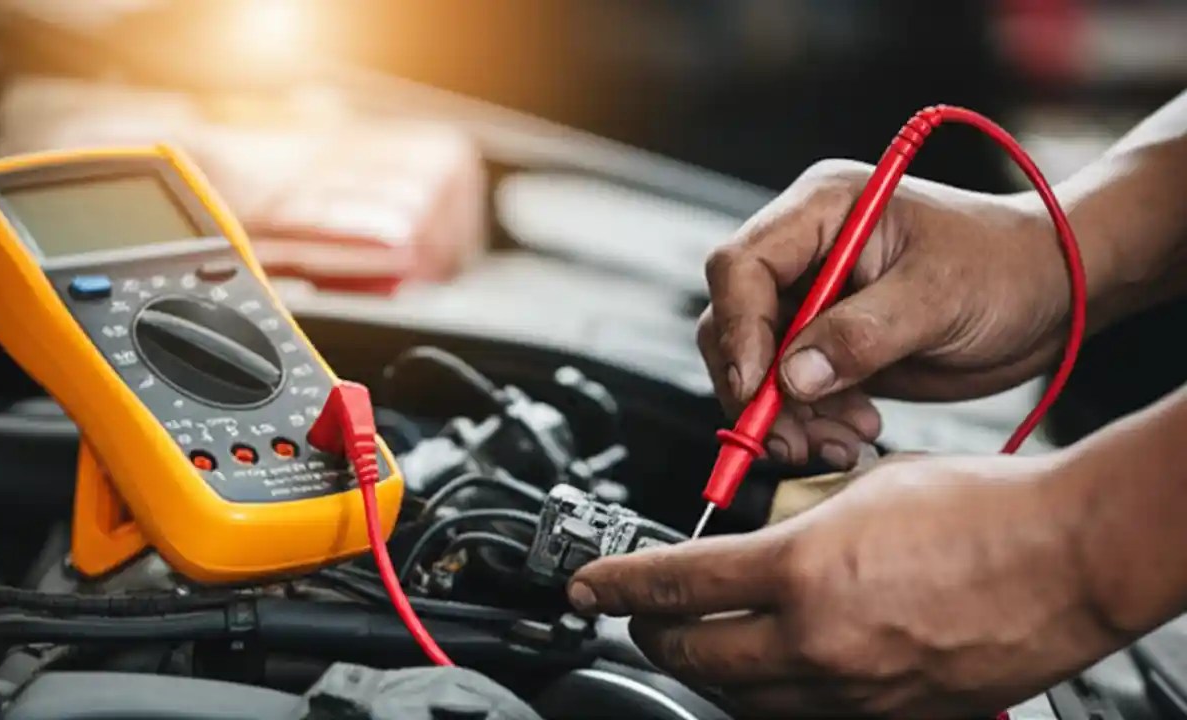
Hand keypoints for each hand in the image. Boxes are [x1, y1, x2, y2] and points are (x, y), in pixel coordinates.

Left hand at [567, 454, 1122, 718]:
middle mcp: (817, 640)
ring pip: (744, 697)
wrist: (1071, 558)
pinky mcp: (892, 715)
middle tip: (643, 613)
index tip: (588, 585)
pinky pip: (808, 714)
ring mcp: (854, 690)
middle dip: (655, 633)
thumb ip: (800, 521)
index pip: (676, 582)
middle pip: (696, 654)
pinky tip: (779, 668)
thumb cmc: (983, 507)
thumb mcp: (865, 489)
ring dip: (710, 668)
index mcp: (802, 570)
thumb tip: (768, 540)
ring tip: (702, 641)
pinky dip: (776, 693)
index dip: (617, 583)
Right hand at [700, 160, 1071, 466]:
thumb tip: (791, 378)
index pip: (740, 266)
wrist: (1051, 296)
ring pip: (757, 367)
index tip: (758, 387)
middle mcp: (804, 253)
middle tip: (790, 438)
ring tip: (842, 443)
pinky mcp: (827, 346)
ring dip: (788, 416)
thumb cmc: (1007, 266)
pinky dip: (813, 423)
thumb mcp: (938, 296)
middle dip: (756, 388)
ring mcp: (813, 302)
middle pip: (733, 322)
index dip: (737, 329)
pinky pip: (792, 392)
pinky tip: (856, 434)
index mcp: (822, 211)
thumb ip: (861, 335)